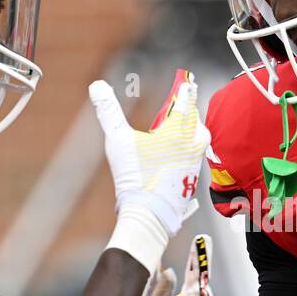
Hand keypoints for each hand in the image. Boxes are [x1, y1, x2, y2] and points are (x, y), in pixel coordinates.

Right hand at [90, 69, 210, 235]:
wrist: (150, 213)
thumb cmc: (135, 177)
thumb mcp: (118, 139)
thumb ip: (109, 111)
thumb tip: (97, 86)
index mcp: (177, 132)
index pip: (184, 103)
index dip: (184, 90)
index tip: (187, 82)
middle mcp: (190, 146)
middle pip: (195, 122)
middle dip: (189, 112)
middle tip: (183, 106)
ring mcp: (193, 164)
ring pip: (199, 141)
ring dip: (192, 131)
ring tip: (182, 129)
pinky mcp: (191, 180)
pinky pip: (195, 158)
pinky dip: (189, 150)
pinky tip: (179, 155)